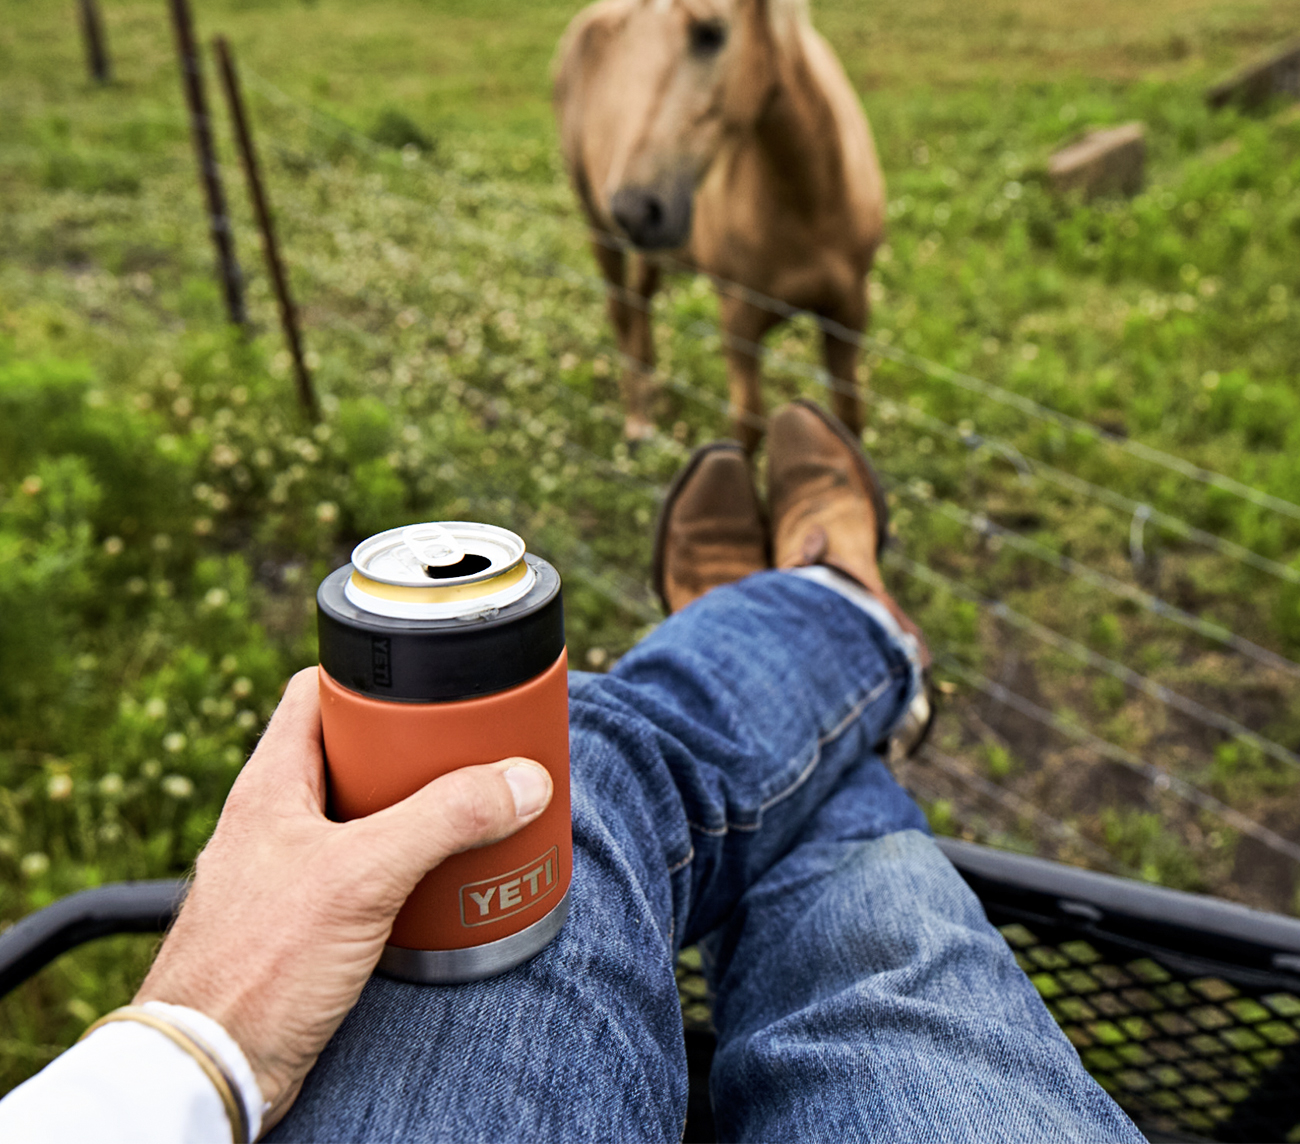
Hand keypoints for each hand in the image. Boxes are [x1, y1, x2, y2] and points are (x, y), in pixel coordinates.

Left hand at [134, 668, 553, 1128]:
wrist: (213, 1068)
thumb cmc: (255, 966)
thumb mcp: (362, 875)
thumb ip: (443, 821)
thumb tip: (520, 781)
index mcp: (273, 783)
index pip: (318, 693)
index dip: (372, 677)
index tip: (431, 677)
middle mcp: (279, 819)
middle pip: (357, 756)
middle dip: (417, 752)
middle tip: (472, 751)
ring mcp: (293, 871)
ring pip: (368, 817)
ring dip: (420, 814)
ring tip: (475, 813)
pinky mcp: (311, 922)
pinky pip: (371, 873)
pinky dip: (411, 869)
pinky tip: (446, 882)